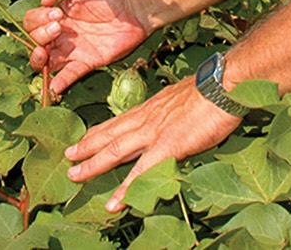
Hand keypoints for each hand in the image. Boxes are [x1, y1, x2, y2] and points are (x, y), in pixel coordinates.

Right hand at [23, 0, 151, 94]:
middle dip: (40, 34)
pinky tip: (53, 88)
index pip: (32, 21)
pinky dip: (60, 82)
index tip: (56, 12)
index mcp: (54, 15)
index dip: (38, 18)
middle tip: (59, 26)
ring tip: (44, 53)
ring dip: (39, 59)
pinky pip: (68, 75)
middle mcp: (58, 34)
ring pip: (45, 61)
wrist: (133, 10)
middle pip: (34, 40)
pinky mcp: (85, 62)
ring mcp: (70, 50)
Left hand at [64, 76, 243, 211]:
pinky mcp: (167, 147)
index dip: (99, 130)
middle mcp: (146, 119)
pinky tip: (114, 204)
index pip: (119, 120)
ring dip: (93, 165)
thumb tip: (173, 119)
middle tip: (67, 155)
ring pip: (115, 152)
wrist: (223, 85)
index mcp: (151, 107)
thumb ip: (171, 111)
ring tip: (75, 176)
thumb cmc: (211, 90)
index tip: (84, 137)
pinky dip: (125, 190)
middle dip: (86, 146)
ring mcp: (153, 133)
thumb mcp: (182, 97)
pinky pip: (141, 173)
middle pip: (109, 135)